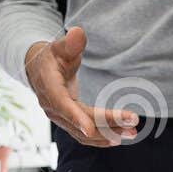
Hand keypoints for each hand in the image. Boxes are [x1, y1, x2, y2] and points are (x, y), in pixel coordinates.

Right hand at [23, 27, 138, 146]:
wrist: (39, 70)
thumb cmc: (52, 56)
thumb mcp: (60, 46)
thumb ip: (70, 42)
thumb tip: (78, 33)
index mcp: (49, 87)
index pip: (61, 104)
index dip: (75, 117)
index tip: (90, 128)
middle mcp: (52, 107)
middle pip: (81, 120)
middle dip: (107, 123)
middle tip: (133, 121)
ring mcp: (60, 117)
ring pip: (84, 133)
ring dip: (109, 134)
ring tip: (132, 132)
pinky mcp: (68, 123)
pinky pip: (84, 136)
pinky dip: (102, 139)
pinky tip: (119, 138)